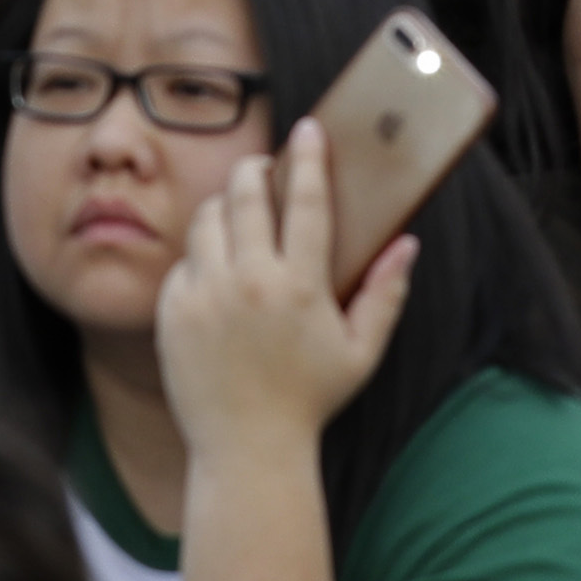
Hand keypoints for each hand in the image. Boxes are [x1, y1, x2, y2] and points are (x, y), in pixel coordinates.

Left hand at [156, 119, 413, 466]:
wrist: (246, 450)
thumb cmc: (309, 399)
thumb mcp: (361, 352)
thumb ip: (386, 294)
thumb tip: (408, 243)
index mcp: (299, 286)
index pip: (306, 201)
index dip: (308, 158)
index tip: (308, 129)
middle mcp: (249, 283)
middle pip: (246, 193)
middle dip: (256, 168)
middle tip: (265, 166)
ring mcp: (205, 296)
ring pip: (209, 218)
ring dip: (225, 204)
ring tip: (238, 210)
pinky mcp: (173, 312)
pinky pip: (184, 261)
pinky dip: (201, 254)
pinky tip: (217, 265)